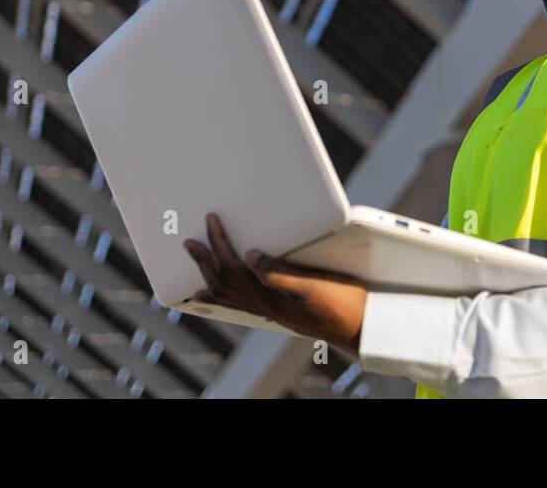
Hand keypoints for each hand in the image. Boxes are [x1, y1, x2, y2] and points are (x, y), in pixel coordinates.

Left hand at [183, 212, 367, 357]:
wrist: (357, 327)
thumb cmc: (341, 303)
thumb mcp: (313, 284)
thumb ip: (280, 272)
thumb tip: (250, 255)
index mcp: (271, 292)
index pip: (234, 265)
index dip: (219, 242)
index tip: (212, 220)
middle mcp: (265, 303)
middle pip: (223, 281)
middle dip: (203, 259)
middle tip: (189, 241)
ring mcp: (268, 309)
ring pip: (227, 295)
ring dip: (206, 276)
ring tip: (195, 262)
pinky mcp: (277, 311)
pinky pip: (238, 305)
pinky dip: (219, 299)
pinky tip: (211, 296)